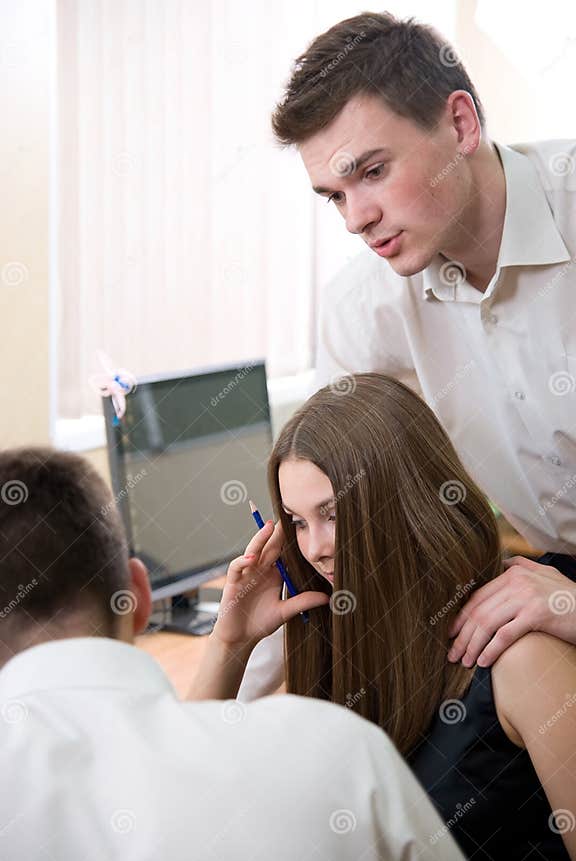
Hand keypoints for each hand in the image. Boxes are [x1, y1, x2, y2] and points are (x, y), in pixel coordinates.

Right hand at [212, 518, 329, 649]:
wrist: (241, 638)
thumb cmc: (260, 623)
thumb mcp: (285, 611)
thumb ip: (303, 602)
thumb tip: (326, 597)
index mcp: (273, 573)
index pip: (282, 551)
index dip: (289, 539)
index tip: (301, 524)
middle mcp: (259, 570)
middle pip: (268, 546)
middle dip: (276, 531)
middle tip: (286, 515)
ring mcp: (246, 574)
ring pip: (252, 550)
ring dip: (260, 538)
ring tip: (268, 527)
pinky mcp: (233, 582)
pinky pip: (236, 567)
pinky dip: (242, 561)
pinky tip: (251, 558)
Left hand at [447, 556, 575, 667]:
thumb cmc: (570, 597)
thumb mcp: (546, 574)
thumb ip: (522, 567)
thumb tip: (500, 565)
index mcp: (514, 572)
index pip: (479, 596)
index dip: (461, 616)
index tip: (451, 632)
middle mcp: (517, 581)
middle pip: (479, 610)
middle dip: (462, 634)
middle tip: (452, 652)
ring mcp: (526, 597)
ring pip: (487, 623)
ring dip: (472, 645)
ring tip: (465, 660)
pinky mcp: (536, 615)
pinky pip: (505, 635)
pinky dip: (490, 650)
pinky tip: (483, 661)